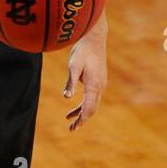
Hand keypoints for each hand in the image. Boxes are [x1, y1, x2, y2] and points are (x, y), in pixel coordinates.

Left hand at [63, 13, 106, 130]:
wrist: (94, 38)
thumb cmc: (82, 51)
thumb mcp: (73, 66)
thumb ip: (71, 82)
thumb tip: (66, 97)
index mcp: (94, 85)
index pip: (88, 107)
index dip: (81, 119)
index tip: (74, 128)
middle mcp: (100, 86)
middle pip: (92, 108)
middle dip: (82, 119)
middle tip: (72, 129)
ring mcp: (100, 83)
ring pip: (92, 103)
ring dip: (82, 112)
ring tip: (69, 120)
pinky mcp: (98, 80)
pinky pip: (92, 96)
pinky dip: (84, 103)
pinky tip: (74, 105)